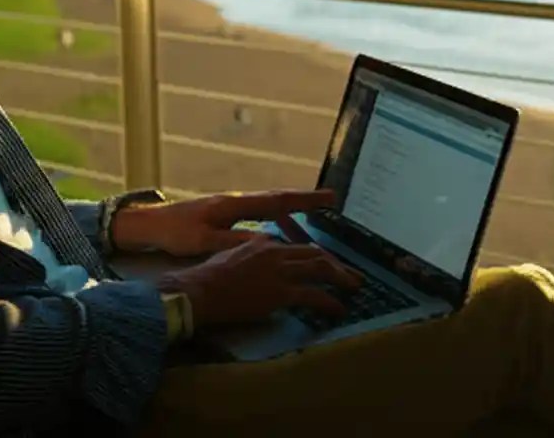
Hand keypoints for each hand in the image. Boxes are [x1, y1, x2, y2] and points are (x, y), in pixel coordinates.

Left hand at [111, 189, 334, 256]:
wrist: (149, 224)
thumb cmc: (175, 232)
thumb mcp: (205, 241)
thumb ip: (236, 243)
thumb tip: (268, 244)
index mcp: (235, 205)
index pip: (278, 200)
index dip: (306, 200)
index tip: (330, 198)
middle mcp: (237, 201)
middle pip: (279, 200)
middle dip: (306, 203)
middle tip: (331, 206)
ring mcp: (231, 207)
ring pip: (269, 210)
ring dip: (290, 220)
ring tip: (308, 239)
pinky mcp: (225, 216)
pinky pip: (259, 217)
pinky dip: (274, 225)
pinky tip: (278, 241)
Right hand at [156, 238, 362, 327]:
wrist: (200, 291)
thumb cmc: (207, 278)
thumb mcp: (229, 257)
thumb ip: (248, 257)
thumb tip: (257, 267)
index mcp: (263, 243)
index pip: (296, 246)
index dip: (314, 255)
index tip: (323, 263)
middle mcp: (275, 252)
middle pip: (315, 253)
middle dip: (336, 263)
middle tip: (350, 274)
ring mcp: (279, 271)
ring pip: (320, 268)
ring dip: (341, 278)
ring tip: (354, 287)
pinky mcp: (280, 292)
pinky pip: (313, 296)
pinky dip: (330, 303)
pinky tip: (338, 309)